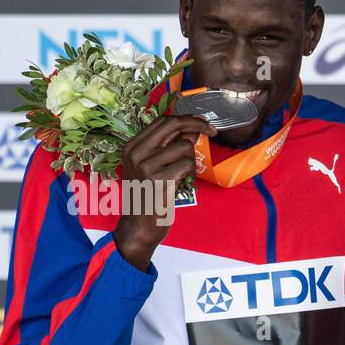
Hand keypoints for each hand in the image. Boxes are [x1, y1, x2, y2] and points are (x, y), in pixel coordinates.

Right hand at [114, 114, 215, 269]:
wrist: (138, 226)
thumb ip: (167, 148)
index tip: (202, 122)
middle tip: (212, 131)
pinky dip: (191, 173)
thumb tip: (193, 129)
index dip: (186, 118)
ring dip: (191, 159)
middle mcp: (136, 153)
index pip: (162, 121)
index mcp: (132, 147)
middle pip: (172, 125)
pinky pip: (187, 165)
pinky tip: (182, 183)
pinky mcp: (159, 180)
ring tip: (183, 174)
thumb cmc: (148, 197)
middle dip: (197, 124)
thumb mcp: (150, 168)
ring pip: (184, 147)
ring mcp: (146, 166)